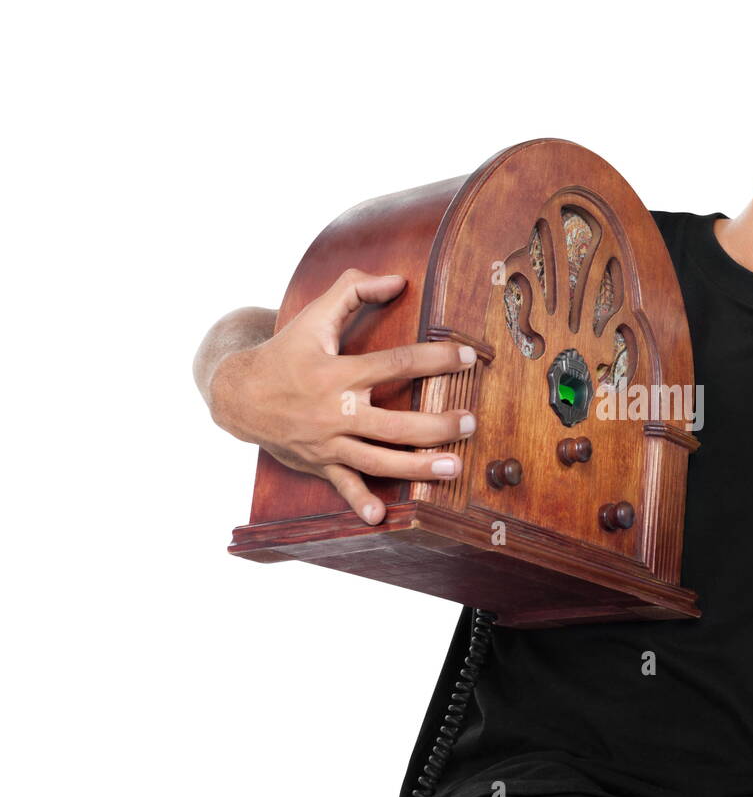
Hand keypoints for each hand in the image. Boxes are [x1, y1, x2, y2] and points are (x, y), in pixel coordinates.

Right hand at [209, 267, 477, 524]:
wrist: (238, 394)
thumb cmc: (286, 352)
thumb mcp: (313, 315)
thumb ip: (353, 290)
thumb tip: (397, 279)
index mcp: (338, 373)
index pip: (395, 364)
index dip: (434, 359)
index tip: (466, 355)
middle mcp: (335, 411)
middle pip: (394, 424)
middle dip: (436, 426)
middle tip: (470, 422)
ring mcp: (328, 442)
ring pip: (378, 459)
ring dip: (418, 467)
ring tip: (454, 468)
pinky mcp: (319, 463)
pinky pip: (342, 485)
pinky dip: (359, 501)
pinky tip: (379, 517)